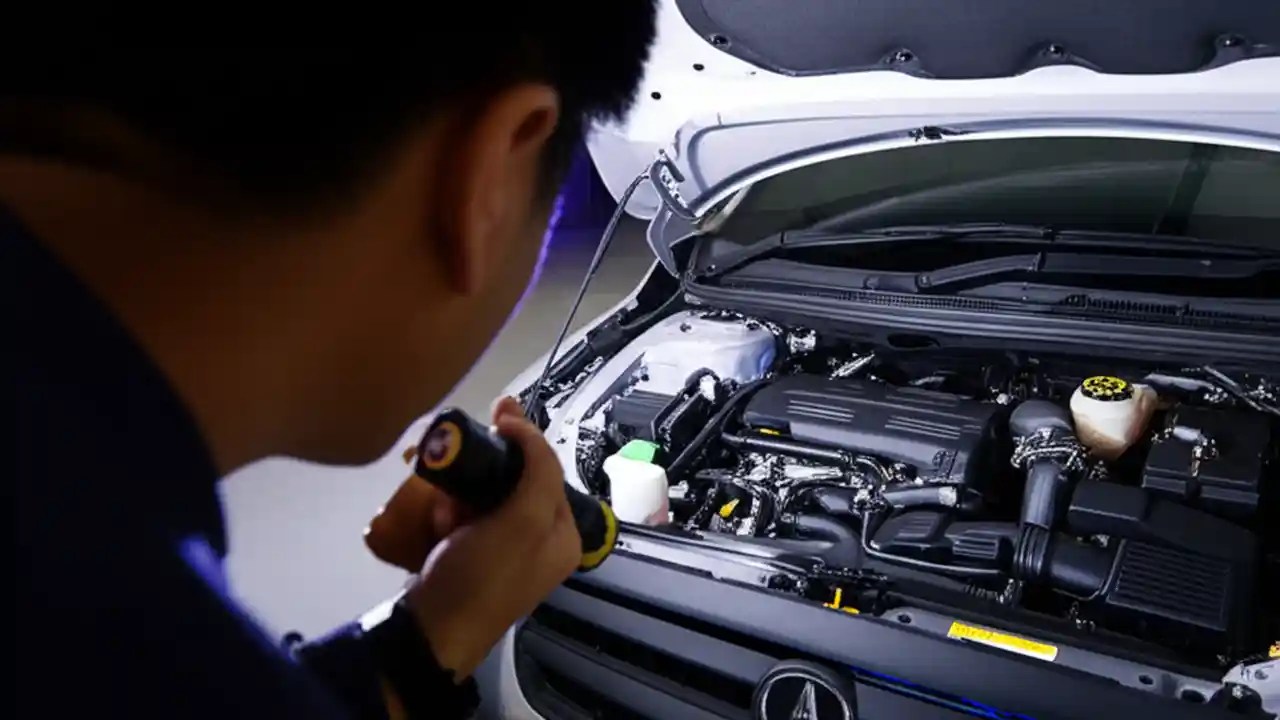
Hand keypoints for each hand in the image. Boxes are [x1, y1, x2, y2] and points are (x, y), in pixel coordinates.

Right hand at [363, 397, 579, 678]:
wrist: (432, 630)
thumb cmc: (484, 574)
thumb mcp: (523, 521)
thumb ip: (538, 470)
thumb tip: (524, 424)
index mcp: (563, 534)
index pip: (550, 470)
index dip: (525, 440)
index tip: (496, 415)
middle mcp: (539, 540)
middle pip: (515, 479)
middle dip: (484, 470)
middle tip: (458, 458)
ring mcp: (503, 547)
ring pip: (484, 493)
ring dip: (460, 491)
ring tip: (444, 505)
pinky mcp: (470, 552)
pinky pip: (462, 514)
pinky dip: (447, 510)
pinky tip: (436, 520)